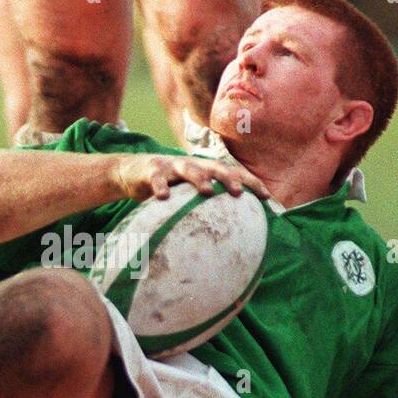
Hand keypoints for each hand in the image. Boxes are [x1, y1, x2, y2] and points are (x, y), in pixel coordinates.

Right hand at [111, 153, 271, 201]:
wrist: (130, 173)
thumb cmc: (166, 189)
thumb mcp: (186, 195)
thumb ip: (206, 207)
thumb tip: (232, 233)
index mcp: (205, 171)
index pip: (233, 174)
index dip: (250, 183)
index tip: (267, 198)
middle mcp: (191, 165)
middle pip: (215, 167)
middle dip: (229, 178)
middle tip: (239, 192)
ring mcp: (171, 166)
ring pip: (188, 169)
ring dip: (199, 178)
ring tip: (207, 191)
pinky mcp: (150, 170)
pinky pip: (156, 179)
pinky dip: (160, 186)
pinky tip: (163, 197)